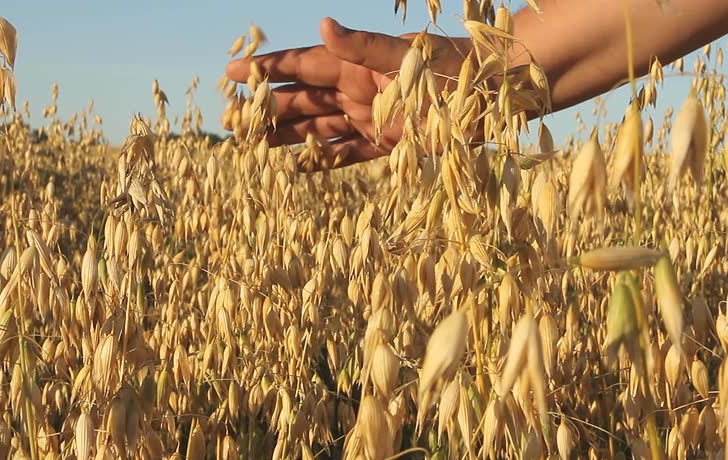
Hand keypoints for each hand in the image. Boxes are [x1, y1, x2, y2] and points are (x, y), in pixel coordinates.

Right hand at [225, 17, 471, 170]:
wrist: (494, 94)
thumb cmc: (454, 67)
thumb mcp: (408, 54)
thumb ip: (364, 45)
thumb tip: (324, 24)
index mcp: (356, 65)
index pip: (302, 65)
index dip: (268, 68)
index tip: (232, 69)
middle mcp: (356, 90)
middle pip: (303, 100)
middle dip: (268, 108)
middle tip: (233, 119)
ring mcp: (370, 118)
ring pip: (318, 128)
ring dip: (287, 136)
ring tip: (255, 145)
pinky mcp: (386, 144)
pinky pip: (346, 153)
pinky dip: (323, 160)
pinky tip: (298, 167)